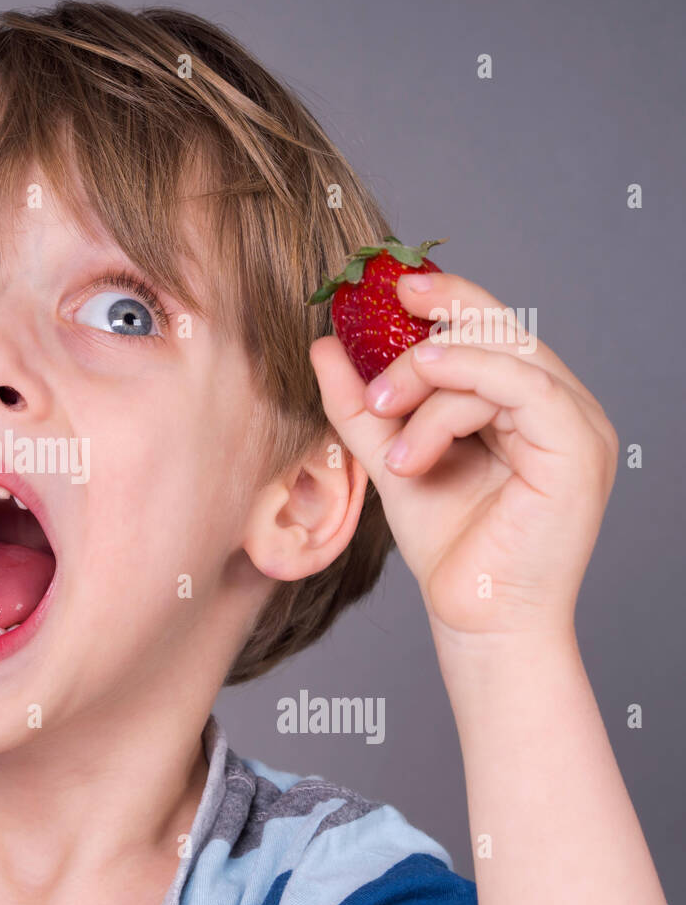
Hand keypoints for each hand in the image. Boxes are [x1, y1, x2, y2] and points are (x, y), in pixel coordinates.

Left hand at [310, 272, 618, 642]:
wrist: (475, 619)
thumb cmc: (447, 546)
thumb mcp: (390, 457)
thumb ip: (360, 404)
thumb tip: (324, 345)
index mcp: (525, 405)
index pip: (491, 329)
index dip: (447, 296)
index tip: (390, 285)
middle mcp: (560, 407)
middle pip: (501, 329)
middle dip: (430, 326)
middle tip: (379, 326)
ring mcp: (578, 425)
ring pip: (501, 355)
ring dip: (427, 377)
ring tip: (384, 420)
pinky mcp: (579, 447)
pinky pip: (520, 388)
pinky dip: (455, 399)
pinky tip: (412, 439)